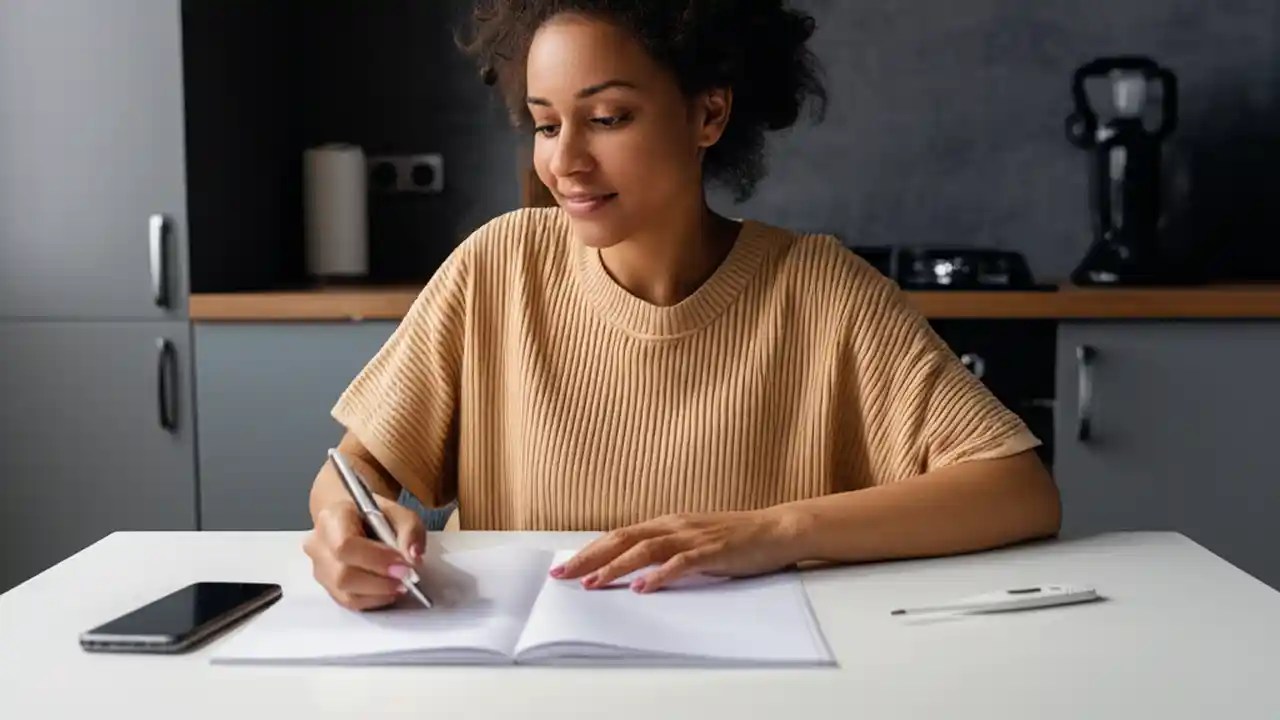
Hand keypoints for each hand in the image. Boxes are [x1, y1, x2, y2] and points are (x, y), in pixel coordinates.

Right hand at [303, 496, 425, 610]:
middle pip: (343, 575)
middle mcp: (318, 545)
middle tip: (406, 577)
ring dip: (378, 593)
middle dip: (380, 581)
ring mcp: (320, 569)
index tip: (402, 564)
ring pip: (345, 593)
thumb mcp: (398, 512)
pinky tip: (389, 591)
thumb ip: (409, 530)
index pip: (345, 545)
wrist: (351, 519)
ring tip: (400, 585)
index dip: (376, 559)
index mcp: (331, 518)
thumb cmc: (373, 515)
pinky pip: (348, 602)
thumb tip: (413, 557)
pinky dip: (373, 600)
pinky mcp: (328, 587)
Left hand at [550, 508, 803, 592]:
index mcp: (667, 523)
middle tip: (563, 575)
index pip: (619, 536)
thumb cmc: (735, 538)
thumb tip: (635, 568)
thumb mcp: (693, 541)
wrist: (777, 529)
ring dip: (617, 567)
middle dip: (590, 557)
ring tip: (594, 584)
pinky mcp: (713, 550)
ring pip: (645, 549)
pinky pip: (681, 562)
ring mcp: (693, 537)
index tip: (565, 567)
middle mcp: (674, 525)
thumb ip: (667, 550)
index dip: (590, 550)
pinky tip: (643, 587)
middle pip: (623, 539)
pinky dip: (659, 574)